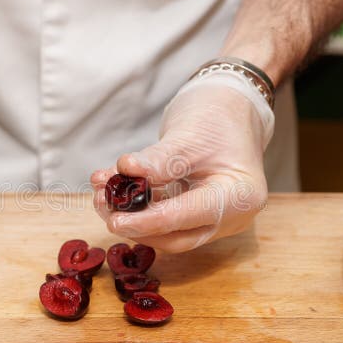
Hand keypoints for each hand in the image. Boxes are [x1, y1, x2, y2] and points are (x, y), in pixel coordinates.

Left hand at [92, 75, 271, 251]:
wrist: (233, 107)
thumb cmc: (220, 117)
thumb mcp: (189, 135)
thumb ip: (159, 160)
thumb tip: (126, 171)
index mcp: (240, 197)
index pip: (189, 217)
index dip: (149, 221)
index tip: (115, 219)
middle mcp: (231, 216)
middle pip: (176, 235)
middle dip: (136, 224)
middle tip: (103, 205)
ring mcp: (215, 217)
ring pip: (168, 231)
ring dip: (133, 216)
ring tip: (101, 193)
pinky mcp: (197, 212)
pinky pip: (165, 217)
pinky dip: (140, 206)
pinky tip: (112, 187)